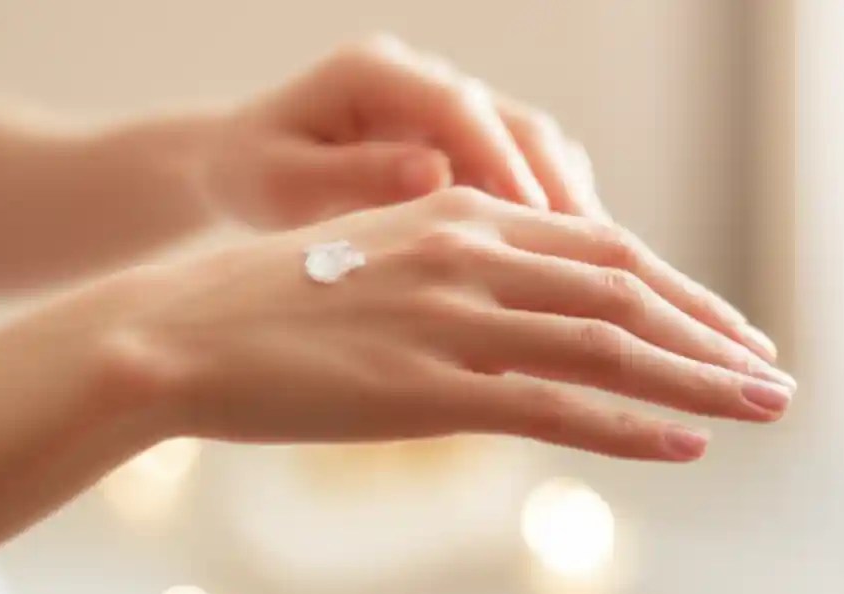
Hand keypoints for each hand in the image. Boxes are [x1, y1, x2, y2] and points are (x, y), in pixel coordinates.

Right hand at [114, 188, 794, 461]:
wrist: (176, 332)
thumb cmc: (271, 305)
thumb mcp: (380, 264)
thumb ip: (460, 277)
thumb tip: (528, 323)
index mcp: (460, 213)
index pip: (603, 248)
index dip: (680, 291)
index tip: (728, 329)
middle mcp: (469, 252)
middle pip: (625, 290)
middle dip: (711, 334)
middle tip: (773, 373)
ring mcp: (450, 317)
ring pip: (606, 345)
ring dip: (697, 378)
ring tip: (762, 405)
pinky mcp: (425, 386)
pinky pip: (551, 406)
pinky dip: (627, 426)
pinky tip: (685, 443)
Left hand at [202, 34, 607, 230]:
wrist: (246, 164)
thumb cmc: (258, 175)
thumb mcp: (286, 180)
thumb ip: (356, 174)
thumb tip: (434, 174)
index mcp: (376, 74)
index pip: (459, 108)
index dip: (503, 163)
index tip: (538, 222)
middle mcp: (426, 79)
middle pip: (516, 123)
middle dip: (558, 188)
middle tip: (592, 257)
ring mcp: (454, 106)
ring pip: (537, 146)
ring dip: (569, 204)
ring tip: (597, 270)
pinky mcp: (470, 139)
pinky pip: (529, 170)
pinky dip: (554, 213)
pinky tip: (573, 268)